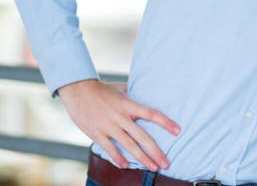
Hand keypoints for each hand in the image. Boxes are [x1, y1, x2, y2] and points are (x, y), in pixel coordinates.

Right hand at [57, 79, 180, 170]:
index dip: (165, 122)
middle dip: (156, 151)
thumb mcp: (122, 89)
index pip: (152, 114)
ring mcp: (109, 126)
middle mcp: (121, 117)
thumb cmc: (103, 89)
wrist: (79, 90)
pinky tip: (126, 166)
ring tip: (153, 167)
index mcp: (129, 105)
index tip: (178, 131)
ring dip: (142, 158)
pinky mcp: (97, 133)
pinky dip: (118, 158)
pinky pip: (110, 148)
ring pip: (129, 145)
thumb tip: (148, 93)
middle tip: (166, 163)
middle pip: (143, 137)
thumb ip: (135, 94)